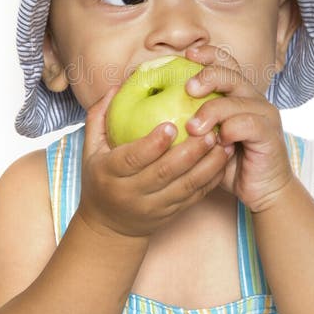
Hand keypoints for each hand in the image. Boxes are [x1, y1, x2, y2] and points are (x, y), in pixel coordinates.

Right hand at [78, 86, 234, 237]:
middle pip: (164, 173)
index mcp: (110, 174)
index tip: (171, 125)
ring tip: (223, 143)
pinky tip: (223, 160)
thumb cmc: (100, 179)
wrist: (109, 227)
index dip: (153, 144)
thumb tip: (117, 86)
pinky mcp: (171, 213)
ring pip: (185, 186)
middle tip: (208, 131)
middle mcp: (132, 193)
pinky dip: (211, 179)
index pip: (132, 159)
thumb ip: (100, 117)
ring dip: (208, 165)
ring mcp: (154, 206)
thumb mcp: (90, 150)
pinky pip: (195, 196)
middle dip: (189, 152)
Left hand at [183, 45, 294, 213]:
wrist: (262, 189)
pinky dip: (230, 129)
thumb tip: (150, 108)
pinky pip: (248, 124)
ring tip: (192, 128)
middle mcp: (252, 98)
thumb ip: (189, 120)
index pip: (225, 63)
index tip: (186, 55)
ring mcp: (264, 114)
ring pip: (236, 100)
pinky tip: (219, 141)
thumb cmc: (228, 163)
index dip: (208, 55)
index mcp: (237, 94)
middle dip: (207, 76)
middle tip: (187, 89)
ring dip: (212, 110)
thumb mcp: (205, 139)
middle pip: (231, 74)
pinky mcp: (270, 134)